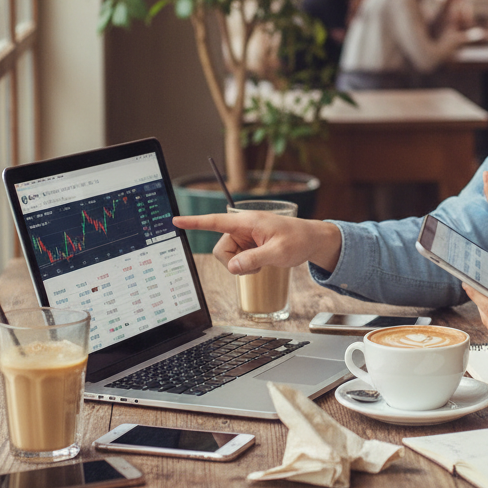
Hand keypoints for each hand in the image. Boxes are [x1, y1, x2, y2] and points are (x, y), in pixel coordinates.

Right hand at [172, 214, 340, 273]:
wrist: (312, 240)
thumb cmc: (298, 240)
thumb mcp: (278, 253)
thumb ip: (254, 260)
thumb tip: (233, 267)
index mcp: (248, 222)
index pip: (215, 221)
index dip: (195, 222)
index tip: (176, 220)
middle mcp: (243, 227)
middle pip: (220, 249)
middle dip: (232, 262)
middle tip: (254, 266)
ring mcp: (245, 237)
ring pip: (227, 256)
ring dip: (241, 265)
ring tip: (262, 261)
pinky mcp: (249, 245)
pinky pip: (236, 259)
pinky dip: (246, 265)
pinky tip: (261, 262)